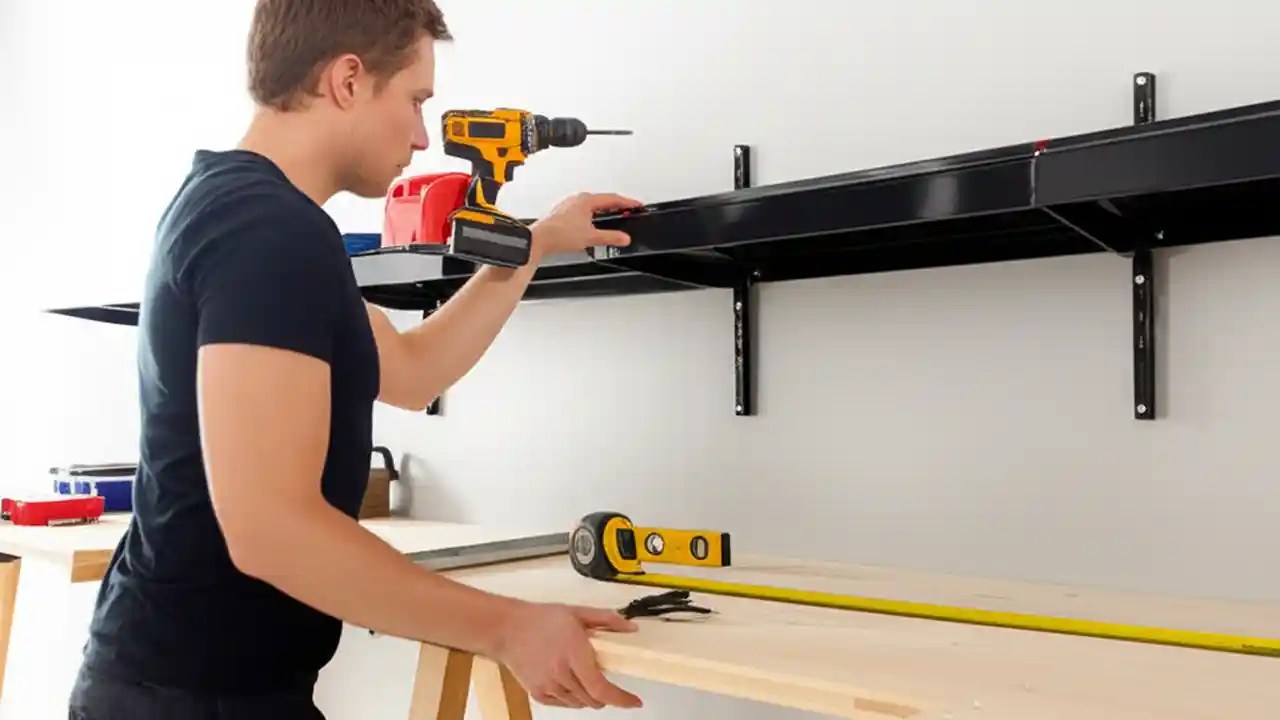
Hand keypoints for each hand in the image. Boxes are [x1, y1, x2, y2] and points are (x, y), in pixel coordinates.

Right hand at [491, 600, 643, 708]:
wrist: (507, 629)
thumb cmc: (539, 620)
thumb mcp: (577, 613)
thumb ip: (606, 620)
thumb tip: (629, 628)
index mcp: (574, 653)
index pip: (602, 688)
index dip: (621, 699)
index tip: (633, 701)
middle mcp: (561, 673)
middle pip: (593, 699)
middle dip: (606, 694)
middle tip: (607, 680)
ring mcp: (548, 685)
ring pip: (580, 703)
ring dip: (589, 696)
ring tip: (584, 675)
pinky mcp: (538, 693)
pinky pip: (563, 703)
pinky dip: (572, 697)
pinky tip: (570, 681)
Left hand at [530, 192, 642, 258]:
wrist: (539, 239)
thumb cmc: (559, 234)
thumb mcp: (590, 237)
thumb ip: (610, 237)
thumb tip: (624, 238)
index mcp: (586, 200)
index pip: (612, 199)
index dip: (627, 202)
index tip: (636, 204)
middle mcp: (577, 199)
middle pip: (602, 199)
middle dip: (616, 205)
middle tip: (627, 209)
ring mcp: (569, 205)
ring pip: (592, 204)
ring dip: (604, 209)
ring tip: (612, 215)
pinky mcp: (563, 212)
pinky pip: (583, 209)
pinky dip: (593, 214)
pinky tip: (592, 222)